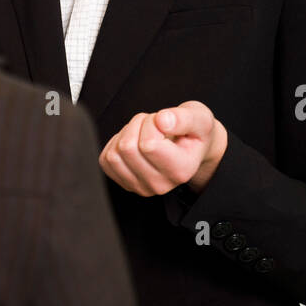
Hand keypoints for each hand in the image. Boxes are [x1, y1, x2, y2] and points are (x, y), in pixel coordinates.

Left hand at [98, 101, 227, 196]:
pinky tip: (135, 141)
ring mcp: (141, 187)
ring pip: (115, 153)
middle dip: (138, 125)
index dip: (151, 124)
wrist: (191, 147)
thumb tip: (162, 121)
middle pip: (128, 148)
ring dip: (127, 132)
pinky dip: (116, 143)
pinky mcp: (124, 183)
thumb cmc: (194, 132)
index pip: (149, 145)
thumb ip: (184, 118)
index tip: (164, 121)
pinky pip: (106, 159)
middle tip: (155, 124)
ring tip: (146, 132)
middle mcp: (160, 185)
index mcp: (181, 171)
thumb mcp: (199, 118)